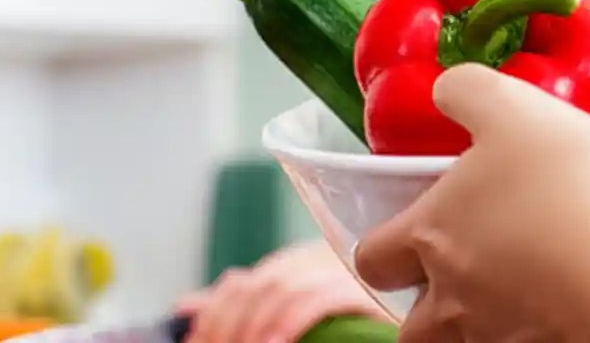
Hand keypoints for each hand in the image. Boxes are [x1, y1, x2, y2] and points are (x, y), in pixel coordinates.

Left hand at [177, 240, 388, 342]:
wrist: (405, 319)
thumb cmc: (346, 317)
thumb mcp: (283, 310)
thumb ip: (237, 304)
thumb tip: (185, 305)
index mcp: (295, 266)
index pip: (241, 283)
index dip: (213, 315)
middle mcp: (319, 262)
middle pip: (259, 285)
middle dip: (227, 326)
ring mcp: (342, 274)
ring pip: (283, 289)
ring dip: (253, 327)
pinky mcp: (365, 293)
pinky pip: (319, 298)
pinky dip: (291, 322)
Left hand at [352, 64, 589, 342]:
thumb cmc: (570, 191)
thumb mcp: (517, 109)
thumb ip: (471, 91)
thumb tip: (446, 88)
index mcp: (430, 235)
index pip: (372, 257)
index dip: (387, 248)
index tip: (413, 233)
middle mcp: (451, 300)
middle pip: (412, 327)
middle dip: (427, 307)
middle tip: (466, 275)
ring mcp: (495, 338)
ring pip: (465, 342)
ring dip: (479, 324)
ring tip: (521, 294)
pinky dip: (531, 333)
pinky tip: (563, 307)